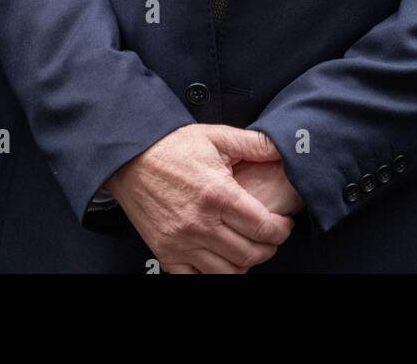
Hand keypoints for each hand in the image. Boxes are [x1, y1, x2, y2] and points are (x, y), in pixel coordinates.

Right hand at [104, 123, 294, 273]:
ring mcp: (182, 242)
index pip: (262, 227)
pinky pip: (197, 280)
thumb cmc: (174, 146)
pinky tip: (222, 259)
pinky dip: (216, 275)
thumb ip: (253, 144)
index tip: (284, 224)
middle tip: (271, 236)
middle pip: (249, 254)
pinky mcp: (166, 254)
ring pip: (228, 273)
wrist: (131, 158)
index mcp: (217, 193)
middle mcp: (200, 223)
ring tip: (248, 247)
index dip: (281, 229)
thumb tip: (285, 147)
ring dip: (246, 264)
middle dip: (268, 247)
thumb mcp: (216, 136)